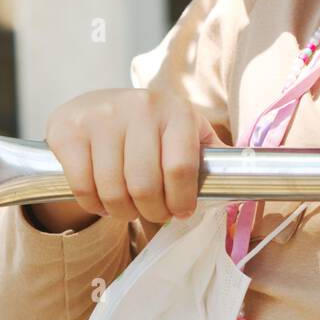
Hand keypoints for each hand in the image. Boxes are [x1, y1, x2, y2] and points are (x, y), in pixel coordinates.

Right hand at [44, 88, 227, 224]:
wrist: (94, 107)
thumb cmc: (149, 130)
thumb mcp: (185, 132)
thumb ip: (214, 155)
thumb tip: (250, 180)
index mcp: (175, 110)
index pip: (181, 168)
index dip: (181, 201)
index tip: (181, 212)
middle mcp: (140, 107)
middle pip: (145, 186)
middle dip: (151, 211)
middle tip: (152, 212)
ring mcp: (102, 117)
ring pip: (113, 191)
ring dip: (121, 211)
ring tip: (127, 206)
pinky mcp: (69, 131)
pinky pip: (83, 187)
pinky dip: (94, 205)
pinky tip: (101, 197)